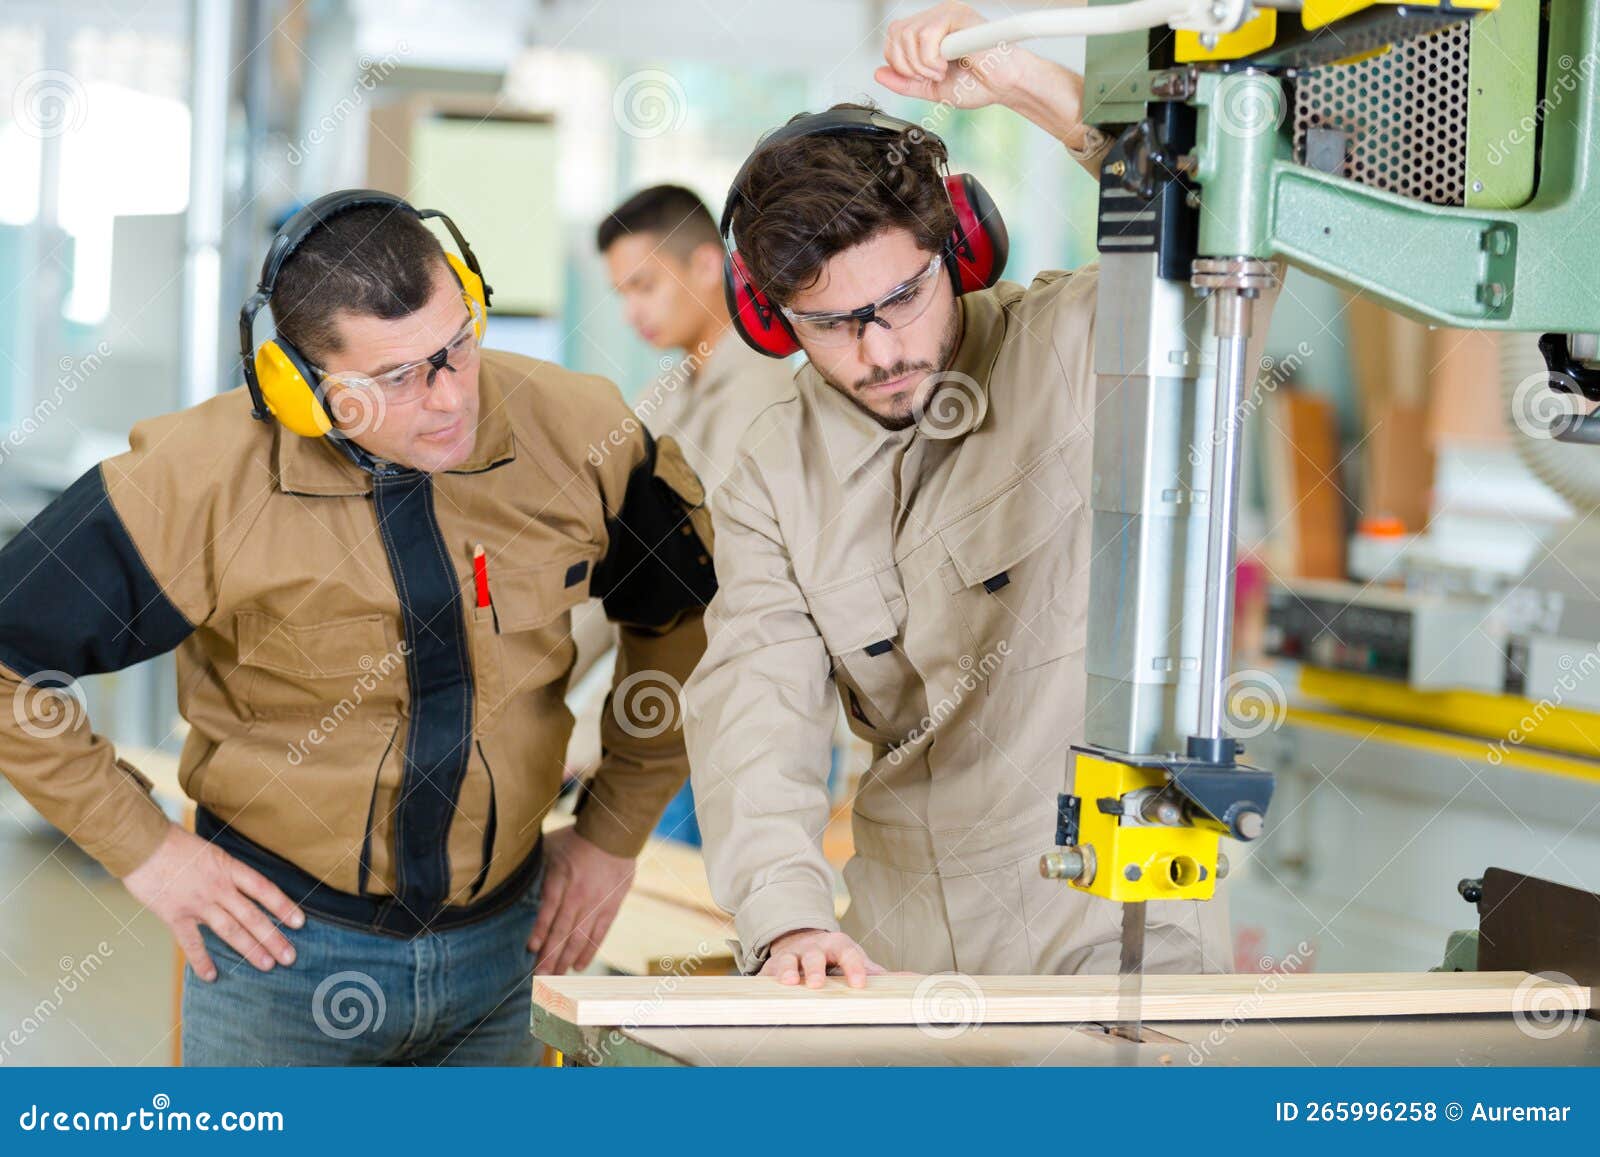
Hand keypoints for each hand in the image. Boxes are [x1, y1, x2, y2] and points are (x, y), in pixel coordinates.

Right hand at [121, 823, 303, 981]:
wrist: (141, 844)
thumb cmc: (175, 843)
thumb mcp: (211, 851)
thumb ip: (226, 871)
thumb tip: (244, 888)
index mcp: (229, 868)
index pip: (264, 889)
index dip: (283, 906)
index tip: (300, 923)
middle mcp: (218, 887)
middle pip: (252, 915)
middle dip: (273, 937)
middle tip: (289, 956)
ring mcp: (197, 903)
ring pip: (230, 930)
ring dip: (250, 949)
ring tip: (267, 965)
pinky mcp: (175, 915)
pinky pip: (191, 943)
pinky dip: (201, 960)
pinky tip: (211, 976)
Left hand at [528, 826, 633, 974]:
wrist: (614, 834)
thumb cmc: (575, 840)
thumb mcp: (550, 848)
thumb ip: (536, 869)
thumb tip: (509, 878)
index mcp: (561, 878)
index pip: (549, 909)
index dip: (541, 930)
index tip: (532, 949)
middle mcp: (579, 894)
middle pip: (563, 930)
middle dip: (551, 956)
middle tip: (540, 979)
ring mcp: (597, 903)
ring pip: (580, 936)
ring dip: (567, 960)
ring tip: (555, 979)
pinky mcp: (611, 907)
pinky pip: (599, 934)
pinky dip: (588, 951)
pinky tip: (578, 967)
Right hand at [761, 928, 886, 989]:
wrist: (803, 941)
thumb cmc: (835, 957)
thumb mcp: (857, 959)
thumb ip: (881, 973)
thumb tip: (915, 981)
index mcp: (839, 945)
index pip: (848, 954)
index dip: (854, 968)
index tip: (859, 984)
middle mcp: (814, 948)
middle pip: (815, 956)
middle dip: (816, 969)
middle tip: (818, 984)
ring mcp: (792, 956)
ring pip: (789, 960)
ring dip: (789, 970)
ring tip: (790, 982)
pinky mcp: (773, 966)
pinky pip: (767, 973)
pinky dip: (766, 979)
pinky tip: (765, 988)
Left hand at [876, 2, 1027, 109]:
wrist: (1005, 86)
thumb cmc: (978, 84)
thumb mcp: (931, 88)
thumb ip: (904, 82)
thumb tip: (878, 73)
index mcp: (929, 30)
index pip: (893, 37)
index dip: (898, 63)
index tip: (919, 78)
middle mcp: (936, 17)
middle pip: (896, 34)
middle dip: (907, 65)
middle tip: (930, 76)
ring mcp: (947, 14)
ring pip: (908, 35)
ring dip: (921, 64)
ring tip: (941, 71)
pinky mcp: (958, 15)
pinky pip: (927, 35)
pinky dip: (931, 59)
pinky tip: (947, 64)